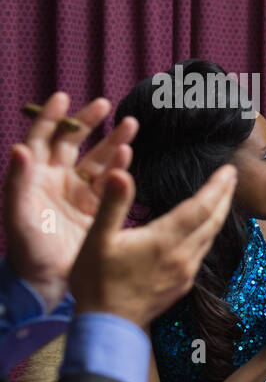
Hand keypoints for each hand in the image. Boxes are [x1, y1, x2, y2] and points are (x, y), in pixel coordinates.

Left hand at [4, 93, 138, 310]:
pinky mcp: (97, 210)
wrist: (47, 283)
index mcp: (35, 177)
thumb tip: (19, 147)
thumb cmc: (27, 249)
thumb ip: (18, 181)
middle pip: (73, 144)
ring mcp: (78, 195)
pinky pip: (111, 184)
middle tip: (105, 105)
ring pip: (97, 161)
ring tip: (131, 126)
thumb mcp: (18, 214)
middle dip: (89, 123)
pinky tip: (129, 158)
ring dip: (113, 143)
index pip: (42, 139)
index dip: (51, 118)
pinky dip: (121, 170)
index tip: (63, 97)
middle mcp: (57, 181)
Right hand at [67, 166, 236, 329]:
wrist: (108, 326)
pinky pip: (202, 252)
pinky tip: (203, 230)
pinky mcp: (182, 284)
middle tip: (232, 177)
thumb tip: (120, 173)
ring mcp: (185, 272)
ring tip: (222, 198)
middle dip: (224, 196)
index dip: (216, 187)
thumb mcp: (97, 239)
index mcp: (165, 241)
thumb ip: (112, 204)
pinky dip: (208, 234)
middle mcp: (183, 256)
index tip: (229, 170)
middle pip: (212, 221)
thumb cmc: (97, 282)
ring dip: (218, 215)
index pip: (200, 208)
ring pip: (210, 238)